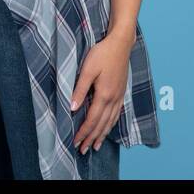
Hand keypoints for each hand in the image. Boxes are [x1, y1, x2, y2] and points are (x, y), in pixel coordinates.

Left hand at [69, 33, 132, 153]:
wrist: (121, 44)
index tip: (75, 142)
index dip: (83, 132)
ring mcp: (119, 96)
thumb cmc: (102, 54)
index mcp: (104, 94)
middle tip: (83, 150)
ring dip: (101, 135)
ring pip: (110, 121)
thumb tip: (72, 107)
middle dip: (92, 138)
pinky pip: (116, 114)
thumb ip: (79, 89)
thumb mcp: (87, 70)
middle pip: (101, 124)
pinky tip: (107, 128)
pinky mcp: (121, 92)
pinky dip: (110, 125)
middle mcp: (113, 99)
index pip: (92, 119)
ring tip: (95, 146)